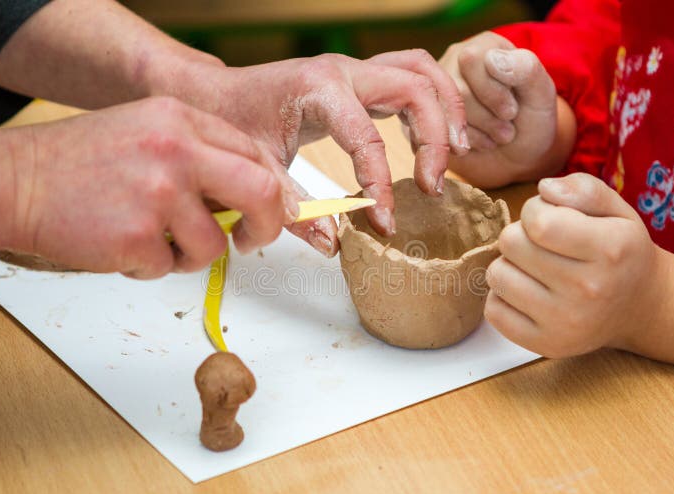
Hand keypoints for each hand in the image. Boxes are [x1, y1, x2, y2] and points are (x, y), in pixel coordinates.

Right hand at [3, 97, 295, 278]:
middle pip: (262, 193)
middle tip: (252, 241)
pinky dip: (150, 266)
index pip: (255, 156)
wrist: (18, 182)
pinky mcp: (139, 237)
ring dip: (188, 255)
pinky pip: (170, 267)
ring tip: (152, 240)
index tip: (267, 212)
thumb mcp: (147, 130)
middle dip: (266, 226)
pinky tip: (121, 244)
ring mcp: (159, 194)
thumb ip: (199, 152)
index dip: (270, 191)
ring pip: (214, 245)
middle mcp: (177, 151)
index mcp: (181, 121)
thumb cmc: (79, 162)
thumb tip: (251, 194)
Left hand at [181, 51, 468, 251]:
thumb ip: (294, 208)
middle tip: (432, 188)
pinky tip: (439, 135)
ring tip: (459, 153)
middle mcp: (343, 70)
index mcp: (317, 88)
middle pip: (415, 90)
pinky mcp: (359, 77)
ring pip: (422, 72)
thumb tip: (334, 244)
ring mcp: (354, 68)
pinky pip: (412, 74)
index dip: (382, 186)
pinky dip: (436, 99)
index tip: (384, 223)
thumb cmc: (232, 124)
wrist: (215, 93)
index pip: (368, 140)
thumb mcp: (258, 169)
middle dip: (434, 141)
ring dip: (447, 109)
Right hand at [438, 32, 570, 186]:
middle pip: (455, 90)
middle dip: (487, 117)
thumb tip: (492, 58)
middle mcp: (453, 64)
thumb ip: (526, 69)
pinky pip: (433, 134)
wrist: (518, 157)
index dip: (493, 92)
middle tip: (507, 129)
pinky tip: (477, 145)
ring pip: (442, 113)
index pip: (471, 60)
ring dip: (476, 134)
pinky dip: (461, 146)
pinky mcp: (425, 120)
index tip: (514, 110)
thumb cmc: (531, 121)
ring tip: (497, 137)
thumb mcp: (541, 94)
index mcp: (483, 47)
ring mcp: (435, 93)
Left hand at [485, 173, 662, 356]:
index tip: (549, 218)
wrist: (641, 308)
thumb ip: (582, 189)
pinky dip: (504, 297)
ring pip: (497, 276)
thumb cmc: (621, 251)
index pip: (537, 221)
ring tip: (536, 269)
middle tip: (543, 246)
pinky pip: (493, 311)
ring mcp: (567, 323)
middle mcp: (590, 289)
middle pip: (511, 244)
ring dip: (510, 266)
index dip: (534, 211)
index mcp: (611, 249)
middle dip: (520, 236)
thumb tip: (544, 189)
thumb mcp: (616, 210)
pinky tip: (530, 292)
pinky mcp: (546, 345)